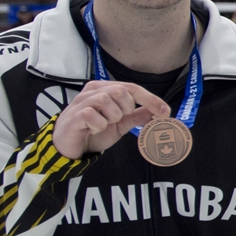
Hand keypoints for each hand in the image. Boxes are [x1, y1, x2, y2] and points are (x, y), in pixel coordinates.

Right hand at [51, 80, 171, 159]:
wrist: (69, 146)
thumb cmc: (94, 130)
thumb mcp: (121, 124)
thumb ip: (137, 116)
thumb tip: (159, 113)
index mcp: (105, 89)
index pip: (132, 88)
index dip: (151, 99)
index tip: (166, 112)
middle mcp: (93, 91)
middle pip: (121, 91)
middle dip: (126, 109)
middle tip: (118, 119)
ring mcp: (82, 102)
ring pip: (107, 101)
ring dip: (111, 117)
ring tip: (104, 124)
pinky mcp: (74, 115)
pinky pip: (93, 116)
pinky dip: (98, 125)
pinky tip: (93, 129)